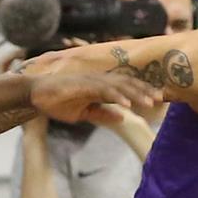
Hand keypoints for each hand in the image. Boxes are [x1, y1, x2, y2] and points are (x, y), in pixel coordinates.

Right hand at [26, 71, 158, 125]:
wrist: (35, 95)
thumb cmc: (57, 102)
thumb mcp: (83, 113)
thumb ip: (102, 113)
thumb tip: (122, 117)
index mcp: (100, 86)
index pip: (126, 87)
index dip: (142, 92)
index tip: (158, 100)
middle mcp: (98, 80)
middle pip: (127, 83)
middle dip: (145, 90)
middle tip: (162, 98)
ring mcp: (90, 81)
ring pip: (118, 85)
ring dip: (135, 94)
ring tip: (150, 102)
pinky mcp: (81, 85)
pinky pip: (102, 91)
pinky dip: (116, 97)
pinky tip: (127, 105)